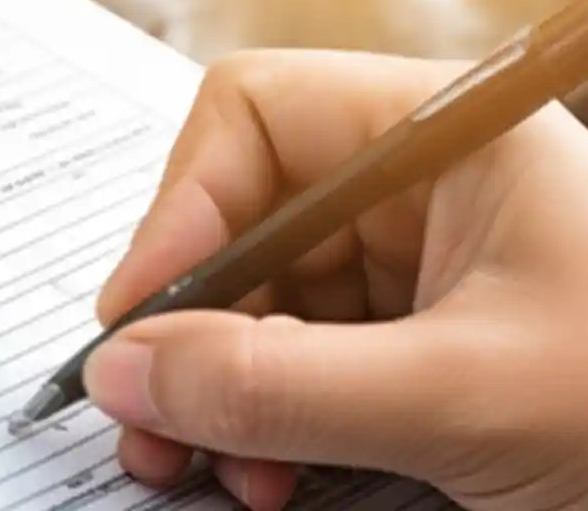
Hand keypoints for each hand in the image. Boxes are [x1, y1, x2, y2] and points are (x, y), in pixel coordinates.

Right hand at [86, 50, 587, 509]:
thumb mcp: (459, 394)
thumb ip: (280, 386)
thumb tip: (128, 370)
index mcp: (442, 138)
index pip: (256, 116)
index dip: (181, 206)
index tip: (140, 312)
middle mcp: (411, 188)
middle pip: (240, 221)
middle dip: (188, 325)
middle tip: (146, 414)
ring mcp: (406, 266)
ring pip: (255, 301)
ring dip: (215, 385)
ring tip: (206, 465)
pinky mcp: (402, 339)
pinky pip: (290, 357)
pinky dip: (259, 416)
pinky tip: (264, 471)